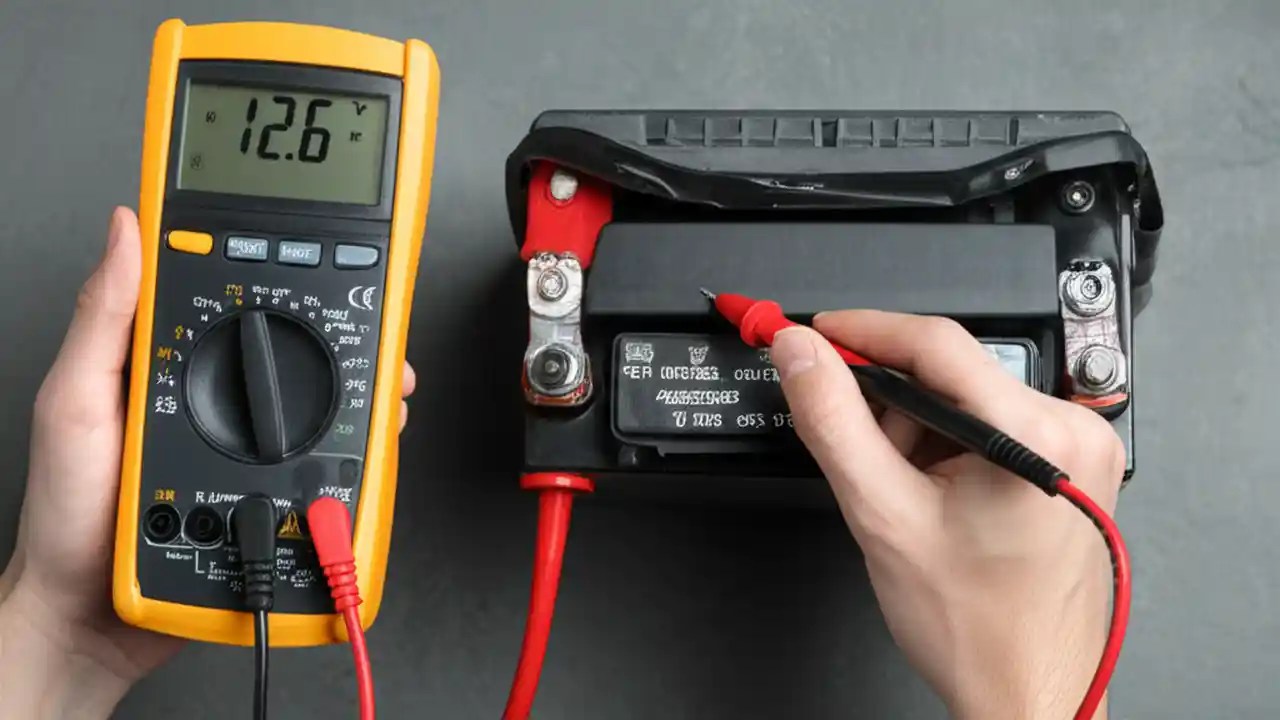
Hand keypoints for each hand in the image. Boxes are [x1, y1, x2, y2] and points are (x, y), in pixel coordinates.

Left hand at [0, 208, 416, 718]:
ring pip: (327, 408)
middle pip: (298, 350)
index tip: (317, 241)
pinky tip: (374, 444)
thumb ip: (103, 321)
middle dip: (351, 334)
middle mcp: (217, 401)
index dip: (277, 262)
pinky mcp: (272, 492)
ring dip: (368, 395)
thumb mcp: (76, 404)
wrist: (89, 618)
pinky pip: (328, 467)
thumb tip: (128, 232)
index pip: (233, 294)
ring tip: (388, 388)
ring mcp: (248, 448)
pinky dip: (361, 454)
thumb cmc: (70, 515)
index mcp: (171, 364)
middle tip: (378, 327)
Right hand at [770, 311, 1122, 719]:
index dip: (864, 330)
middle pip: (952, 369)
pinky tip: (934, 491)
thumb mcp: (882, 514)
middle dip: (889, 399)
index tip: (815, 333)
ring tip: (905, 490)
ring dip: (916, 426)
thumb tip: (801, 355)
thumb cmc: (976, 626)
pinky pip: (991, 421)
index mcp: (1037, 435)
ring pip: (967, 395)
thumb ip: (833, 421)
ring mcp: (1079, 447)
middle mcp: (1073, 430)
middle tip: (853, 440)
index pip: (937, 342)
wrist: (1027, 687)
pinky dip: (946, 443)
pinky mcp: (1071, 464)